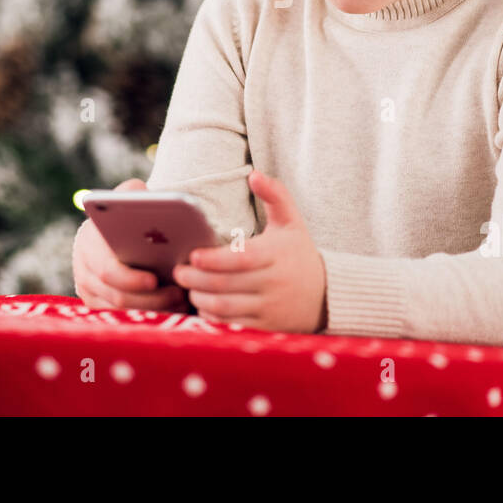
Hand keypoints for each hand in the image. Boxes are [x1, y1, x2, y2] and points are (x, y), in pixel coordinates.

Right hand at [72, 178, 189, 313]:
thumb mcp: (130, 197)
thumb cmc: (131, 213)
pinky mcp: (98, 305)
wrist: (121, 230)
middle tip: (179, 294)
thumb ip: (132, 193)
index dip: (131, 279)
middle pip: (117, 296)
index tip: (154, 281)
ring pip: (123, 311)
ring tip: (182, 301)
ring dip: (155, 308)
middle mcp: (83, 269)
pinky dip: (149, 314)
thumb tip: (138, 194)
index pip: (108, 270)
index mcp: (89, 242)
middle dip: (151, 298)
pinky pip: (124, 318)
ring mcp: (89, 290)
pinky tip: (173, 309)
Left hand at [172, 170, 327, 333]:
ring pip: (225, 308)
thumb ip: (275, 194)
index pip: (241, 259)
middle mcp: (273, 284)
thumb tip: (254, 174)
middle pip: (226, 284)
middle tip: (178, 271)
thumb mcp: (292, 221)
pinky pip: (232, 325)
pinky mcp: (266, 328)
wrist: (325, 295)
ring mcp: (269, 309)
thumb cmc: (298, 253)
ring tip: (187, 288)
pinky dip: (212, 317)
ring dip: (200, 299)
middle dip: (196, 279)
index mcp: (276, 255)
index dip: (214, 259)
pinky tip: (202, 305)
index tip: (193, 254)